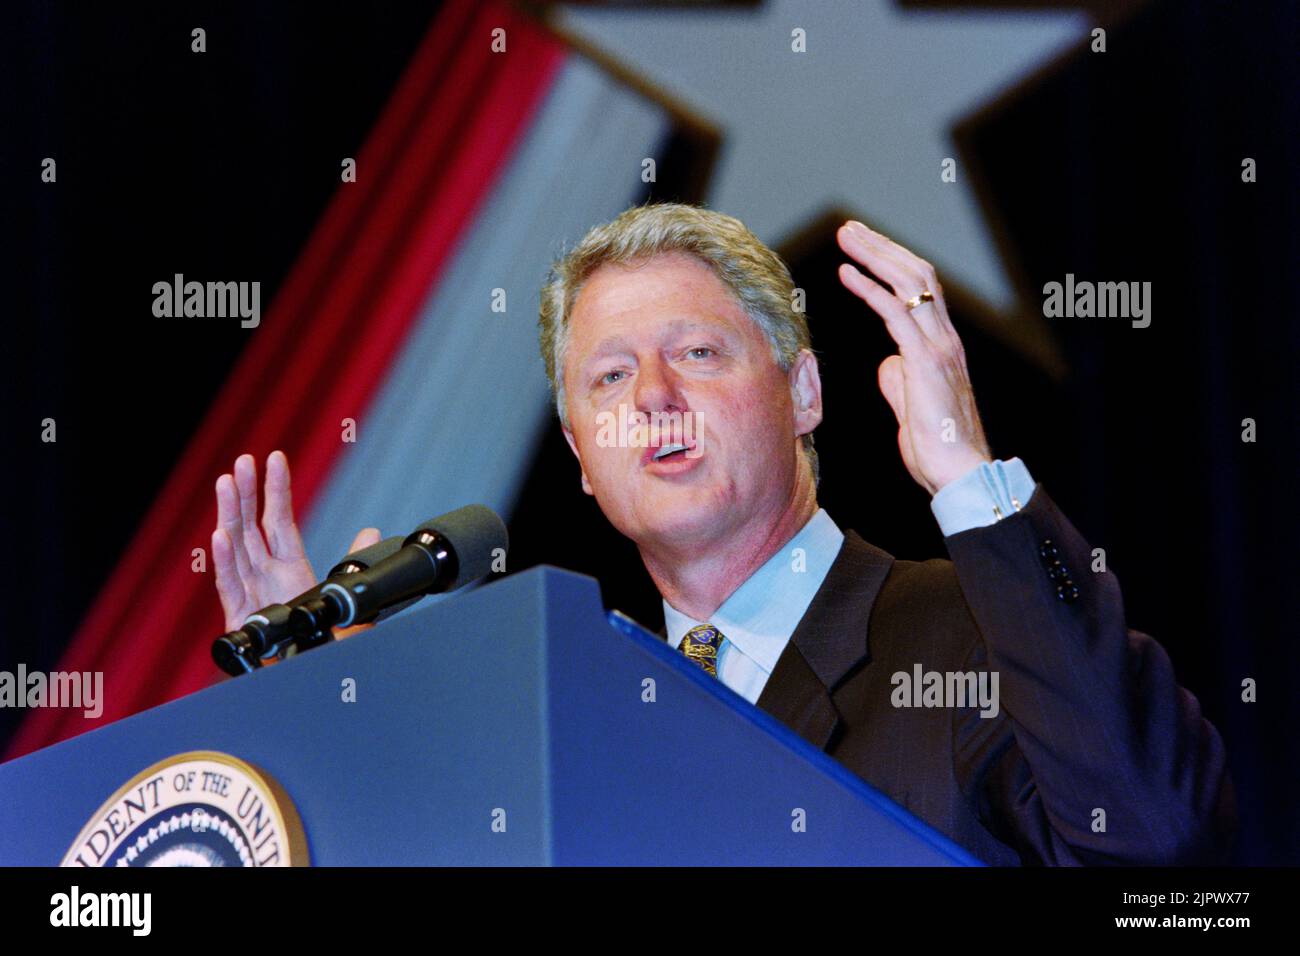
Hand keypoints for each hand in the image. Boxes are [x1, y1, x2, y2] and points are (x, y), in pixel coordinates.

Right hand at [212, 450, 379, 636]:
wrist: (309, 676)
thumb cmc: (323, 641)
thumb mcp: (345, 597)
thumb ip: (353, 564)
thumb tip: (371, 533)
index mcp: (290, 569)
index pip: (280, 520)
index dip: (277, 490)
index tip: (274, 459)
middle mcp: (266, 577)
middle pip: (252, 527)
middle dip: (246, 493)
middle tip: (243, 461)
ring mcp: (250, 594)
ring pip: (237, 548)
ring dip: (230, 514)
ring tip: (227, 483)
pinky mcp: (240, 617)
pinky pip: (230, 586)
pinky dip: (225, 561)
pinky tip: (221, 535)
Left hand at [835, 220, 991, 494]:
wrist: (959, 473)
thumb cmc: (937, 449)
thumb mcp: (910, 406)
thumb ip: (899, 380)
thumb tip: (888, 363)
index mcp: (942, 346)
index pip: (920, 290)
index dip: (891, 265)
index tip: (863, 248)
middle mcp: (944, 338)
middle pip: (915, 275)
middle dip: (881, 247)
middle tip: (850, 228)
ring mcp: (938, 347)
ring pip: (909, 283)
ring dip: (875, 255)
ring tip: (847, 236)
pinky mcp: (925, 362)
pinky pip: (897, 314)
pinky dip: (870, 289)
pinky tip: (847, 274)